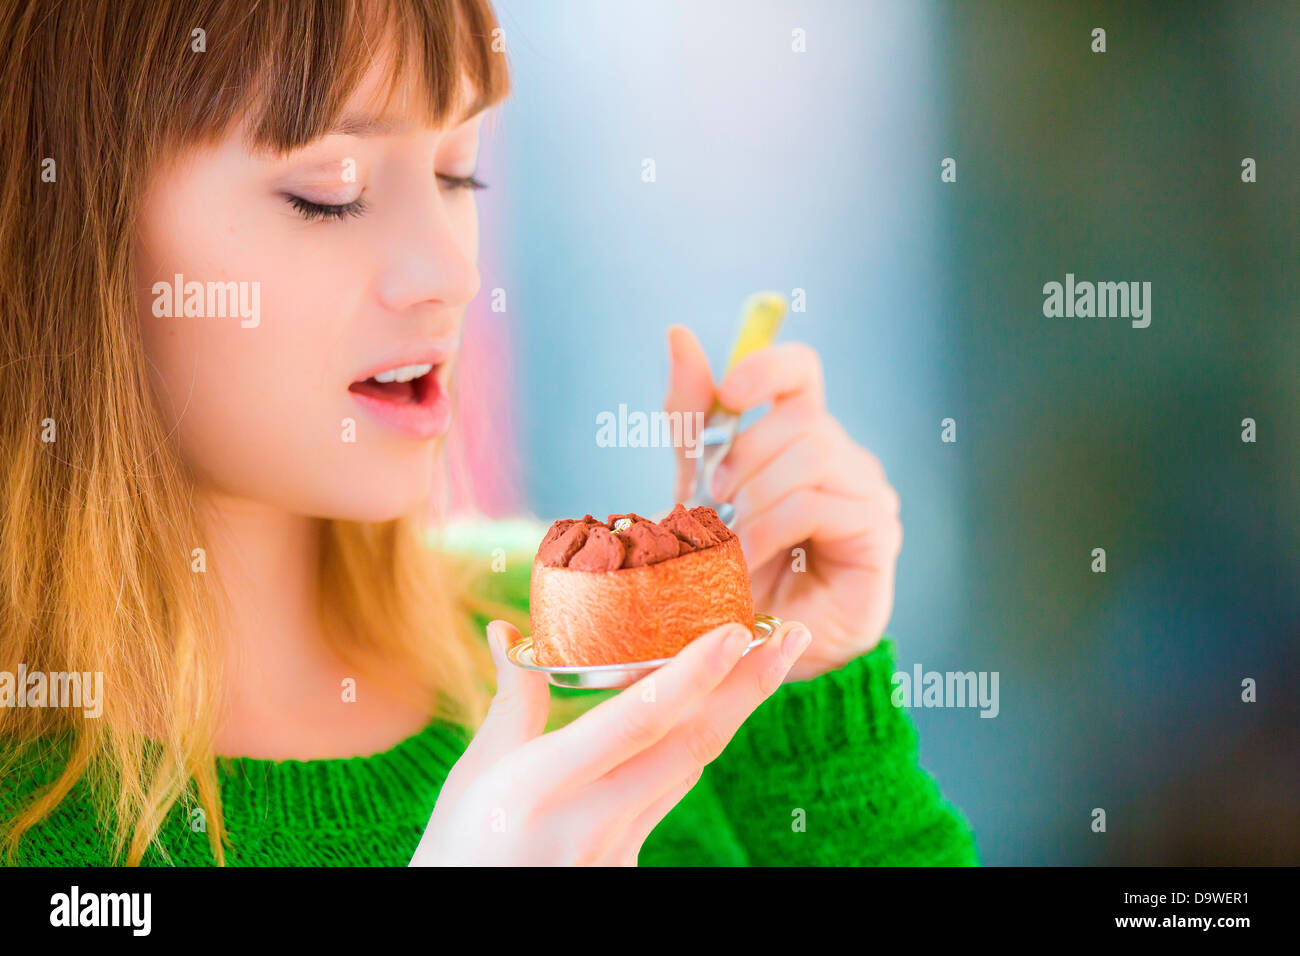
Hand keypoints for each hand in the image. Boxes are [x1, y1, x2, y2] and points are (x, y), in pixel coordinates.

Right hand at [410, 616, 812, 865]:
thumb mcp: (478, 768)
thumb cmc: (462, 844)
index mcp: (543, 784)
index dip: (693, 675)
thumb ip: (511, 698)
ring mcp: (618, 850)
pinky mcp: (631, 865)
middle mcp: (591, 819)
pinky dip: (691, 747)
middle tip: (792, 635)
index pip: (638, 722)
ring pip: (689, 768)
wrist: (468, 923)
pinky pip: (670, 793)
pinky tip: (710, 712)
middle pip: (691, 746)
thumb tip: (506, 630)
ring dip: (730, 711)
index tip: (738, 631)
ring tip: (765, 659)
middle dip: (749, 687)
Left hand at [664, 325, 901, 681]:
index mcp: (800, 436)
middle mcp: (842, 455)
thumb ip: (693, 419)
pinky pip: (816, 503)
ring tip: (731, 541)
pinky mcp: (878, 531)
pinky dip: (770, 530)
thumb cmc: (728, 567)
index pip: (800, 371)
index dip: (766, 367)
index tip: (727, 397)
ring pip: (810, 456)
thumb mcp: (696, 487)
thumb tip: (679, 333)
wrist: (751, 643)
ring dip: (755, 499)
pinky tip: (751, 561)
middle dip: (743, 458)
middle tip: (716, 503)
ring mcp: (867, 491)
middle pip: (800, 418)